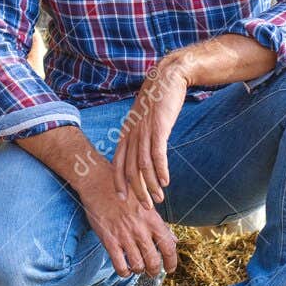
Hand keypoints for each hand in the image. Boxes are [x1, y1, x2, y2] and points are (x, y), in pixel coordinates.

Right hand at [71, 159, 177, 278]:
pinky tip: (124, 268)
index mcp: (153, 220)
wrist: (99, 182)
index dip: (172, 262)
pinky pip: (120, 266)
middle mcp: (141, 230)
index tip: (170, 268)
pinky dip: (124, 272)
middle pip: (154, 262)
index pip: (169, 248)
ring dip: (139, 270)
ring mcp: (124, 236)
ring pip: (138, 266)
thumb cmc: (124, 192)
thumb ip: (160, 224)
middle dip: (154, 271)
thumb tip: (174, 239)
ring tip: (137, 267)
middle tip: (151, 271)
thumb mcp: (146, 204)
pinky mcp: (109, 240)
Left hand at [114, 58, 186, 205]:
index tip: (122, 199)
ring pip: (143, 165)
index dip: (119, 182)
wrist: (167, 77)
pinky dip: (160, 169)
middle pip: (129, 168)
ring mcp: (144, 130)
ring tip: (158, 199)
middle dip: (136, 190)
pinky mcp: (159, 127)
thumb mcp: (145, 120)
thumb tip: (144, 153)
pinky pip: (157, 153)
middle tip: (144, 207)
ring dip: (150, 185)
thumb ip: (142, 136)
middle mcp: (132, 133)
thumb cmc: (158, 100)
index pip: (118, 162)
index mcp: (127, 133)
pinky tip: (165, 182)